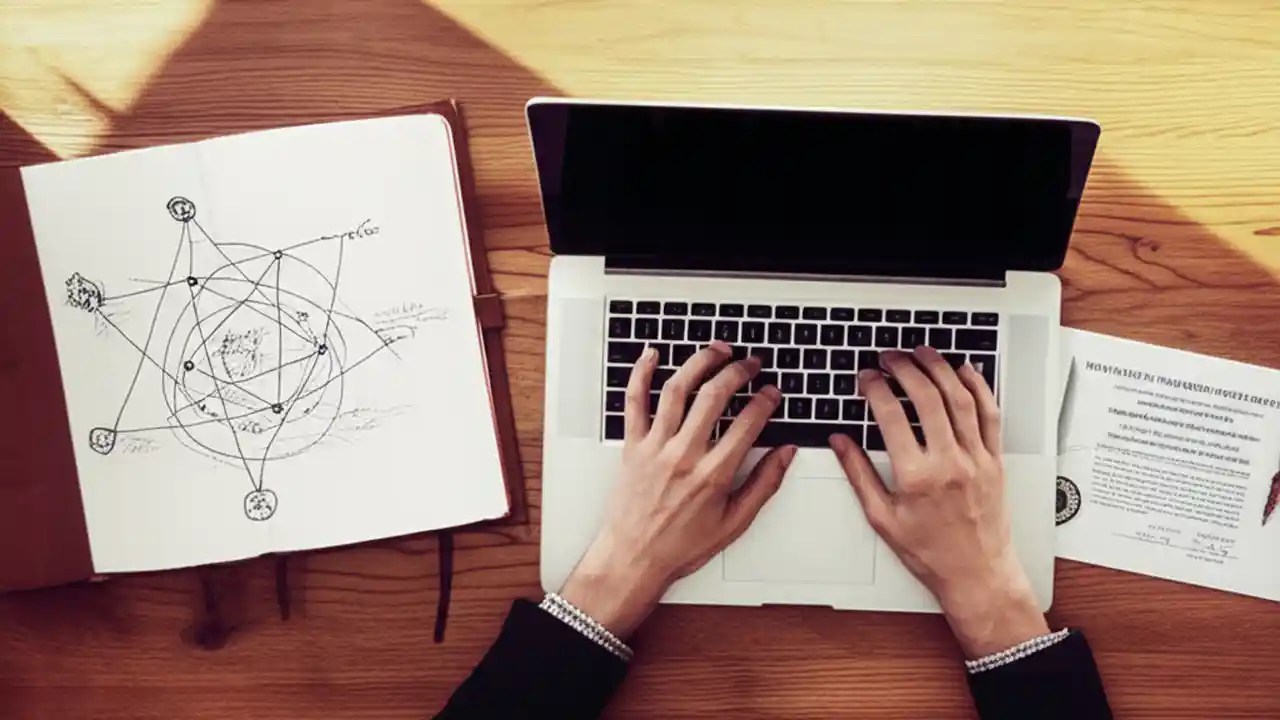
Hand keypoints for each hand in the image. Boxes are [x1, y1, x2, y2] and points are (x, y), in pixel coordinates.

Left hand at [561, 341, 796, 637]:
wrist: (632, 558)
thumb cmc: (680, 546)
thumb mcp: (733, 523)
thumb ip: (763, 485)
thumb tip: (786, 455)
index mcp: (713, 475)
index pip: (748, 423)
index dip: (766, 400)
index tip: (772, 392)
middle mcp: (683, 455)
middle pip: (714, 396)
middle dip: (738, 372)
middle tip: (750, 363)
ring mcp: (655, 447)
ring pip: (677, 389)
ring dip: (699, 362)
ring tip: (716, 350)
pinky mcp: (631, 445)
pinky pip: (633, 401)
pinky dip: (641, 374)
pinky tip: (652, 355)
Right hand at [828, 346, 1048, 657]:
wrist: (977, 574)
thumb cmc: (930, 553)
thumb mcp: (882, 518)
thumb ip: (859, 474)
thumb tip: (841, 442)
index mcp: (916, 477)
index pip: (891, 416)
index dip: (875, 389)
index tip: (867, 378)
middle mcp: (949, 463)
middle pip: (926, 398)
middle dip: (905, 368)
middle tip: (890, 357)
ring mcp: (976, 459)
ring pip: (960, 399)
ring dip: (940, 369)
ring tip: (923, 353)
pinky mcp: (995, 461)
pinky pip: (990, 414)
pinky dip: (978, 387)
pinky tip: (965, 372)